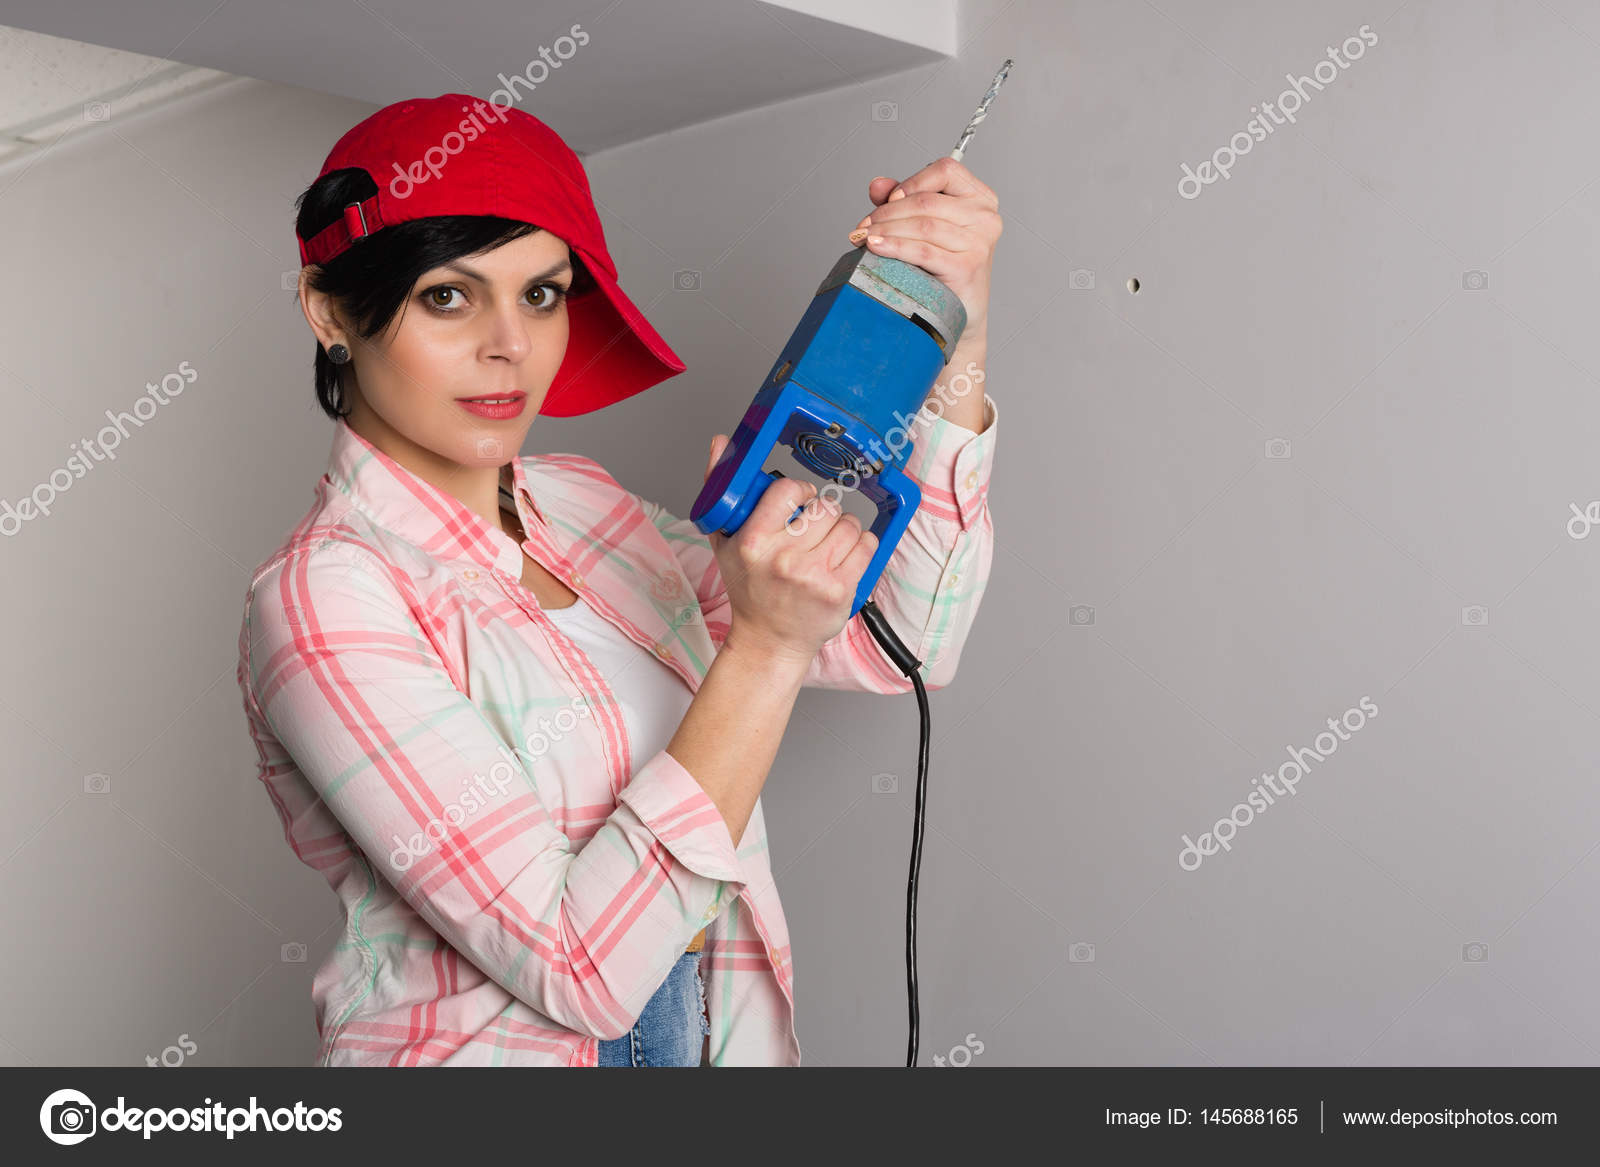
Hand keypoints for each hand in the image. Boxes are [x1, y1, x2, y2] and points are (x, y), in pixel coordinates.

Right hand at [701, 434, 877, 664]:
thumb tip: (720, 442)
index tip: (801, 501)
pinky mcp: (840, 592)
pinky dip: (862, 547)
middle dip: (824, 514)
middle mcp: (783, 559)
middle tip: (815, 529)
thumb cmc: (748, 588)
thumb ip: (720, 489)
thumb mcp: (724, 540)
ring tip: (828, 545)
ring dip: (844, 530)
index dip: (800, 491)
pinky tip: (844, 556)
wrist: (768, 641)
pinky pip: (867, 548)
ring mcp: (814, 577)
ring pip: (850, 525)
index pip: (788, 490)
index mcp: (753, 542)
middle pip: (826, 507)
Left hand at [847, 158, 1002, 342]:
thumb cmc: (942, 268)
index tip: (889, 199)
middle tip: (863, 226)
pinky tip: (876, 247)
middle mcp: (985, 217)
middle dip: (888, 212)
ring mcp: (979, 243)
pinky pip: (923, 251)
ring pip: (923, 225)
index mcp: (980, 198)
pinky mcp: (967, 267)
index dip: (912, 181)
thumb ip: (903, 201)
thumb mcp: (925, 226)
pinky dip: (895, 246)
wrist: (958, 313)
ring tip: (864, 238)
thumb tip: (877, 185)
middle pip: (927, 201)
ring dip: (887, 229)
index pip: (946, 170)